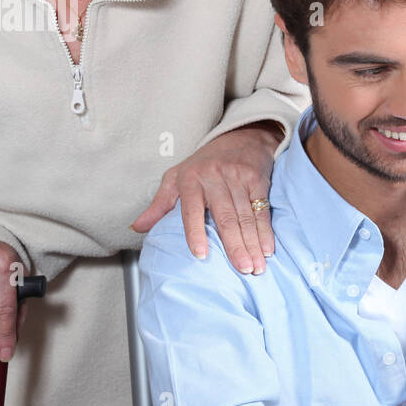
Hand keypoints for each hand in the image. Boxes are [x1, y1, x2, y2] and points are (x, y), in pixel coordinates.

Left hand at [130, 121, 282, 274]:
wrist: (240, 137)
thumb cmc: (204, 163)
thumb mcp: (176, 177)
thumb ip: (159, 204)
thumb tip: (137, 227)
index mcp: (190, 179)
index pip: (191, 210)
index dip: (195, 233)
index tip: (200, 255)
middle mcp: (214, 177)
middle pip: (225, 217)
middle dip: (235, 245)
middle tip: (242, 269)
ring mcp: (238, 178)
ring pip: (245, 216)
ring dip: (253, 244)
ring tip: (256, 267)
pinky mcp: (257, 180)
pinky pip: (261, 210)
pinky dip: (265, 231)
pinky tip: (268, 249)